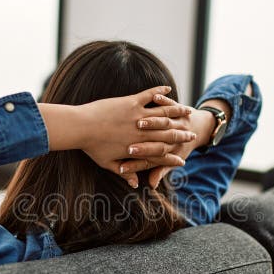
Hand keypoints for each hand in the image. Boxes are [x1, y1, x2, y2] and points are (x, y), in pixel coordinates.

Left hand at [74, 87, 196, 186]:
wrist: (80, 126)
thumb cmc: (92, 146)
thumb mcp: (108, 163)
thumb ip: (125, 172)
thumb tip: (135, 184)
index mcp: (138, 147)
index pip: (161, 155)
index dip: (172, 158)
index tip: (183, 160)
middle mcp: (142, 132)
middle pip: (168, 133)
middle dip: (182, 134)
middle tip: (193, 134)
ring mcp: (138, 115)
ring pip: (163, 113)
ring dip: (177, 111)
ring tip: (188, 111)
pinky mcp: (131, 101)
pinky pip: (149, 95)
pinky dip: (159, 92)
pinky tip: (168, 90)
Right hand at [118, 97, 230, 188]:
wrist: (198, 129)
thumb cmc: (181, 146)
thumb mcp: (173, 161)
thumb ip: (159, 171)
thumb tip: (152, 185)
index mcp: (168, 150)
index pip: (151, 158)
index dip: (137, 163)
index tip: (125, 166)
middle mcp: (171, 136)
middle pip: (156, 141)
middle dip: (141, 144)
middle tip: (129, 147)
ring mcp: (173, 121)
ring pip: (163, 121)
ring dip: (152, 122)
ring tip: (139, 122)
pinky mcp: (175, 108)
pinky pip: (169, 104)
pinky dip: (163, 99)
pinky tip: (155, 99)